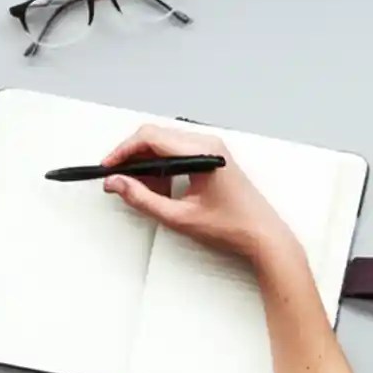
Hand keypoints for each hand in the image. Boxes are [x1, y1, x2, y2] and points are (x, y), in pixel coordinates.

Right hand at [100, 124, 297, 263]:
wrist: (264, 236)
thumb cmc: (232, 226)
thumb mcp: (178, 216)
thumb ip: (141, 198)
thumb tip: (117, 183)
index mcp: (202, 152)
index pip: (150, 137)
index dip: (123, 151)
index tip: (108, 166)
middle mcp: (207, 143)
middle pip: (155, 136)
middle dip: (133, 158)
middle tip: (120, 180)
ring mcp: (211, 148)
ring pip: (163, 143)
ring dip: (147, 164)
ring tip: (145, 190)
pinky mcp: (211, 156)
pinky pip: (176, 151)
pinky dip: (162, 167)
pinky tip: (162, 189)